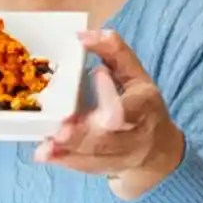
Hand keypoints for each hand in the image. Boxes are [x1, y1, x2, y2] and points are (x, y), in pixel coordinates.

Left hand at [34, 30, 185, 199]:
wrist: (158, 152)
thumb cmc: (142, 104)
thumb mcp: (135, 73)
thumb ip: (114, 50)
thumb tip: (82, 35)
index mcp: (144, 107)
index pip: (129, 104)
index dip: (112, 93)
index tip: (97, 73)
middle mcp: (135, 136)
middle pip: (108, 139)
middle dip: (82, 135)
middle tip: (59, 130)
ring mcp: (120, 157)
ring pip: (94, 158)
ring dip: (68, 152)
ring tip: (45, 148)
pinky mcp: (105, 168)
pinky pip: (85, 167)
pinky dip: (64, 161)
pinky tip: (45, 154)